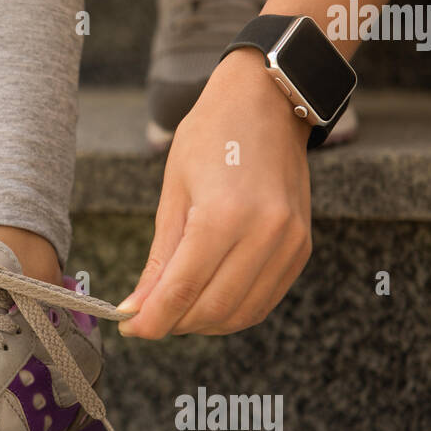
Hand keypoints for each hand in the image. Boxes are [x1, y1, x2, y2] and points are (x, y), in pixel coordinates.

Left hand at [118, 49, 312, 336]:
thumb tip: (138, 306)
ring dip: (203, 322)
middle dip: (174, 323)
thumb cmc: (212, 135)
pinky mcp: (301, 248)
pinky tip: (208, 297)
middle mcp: (264, 234)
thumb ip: (160, 257)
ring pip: (241, 314)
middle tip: (148, 316)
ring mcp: (289, 243)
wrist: (268, 102)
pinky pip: (264, 300)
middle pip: (212, 310)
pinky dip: (233, 310)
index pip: (182, 290)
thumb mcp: (173, 192)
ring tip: (176, 307)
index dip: (152, 320)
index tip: (129, 327)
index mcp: (224, 215)